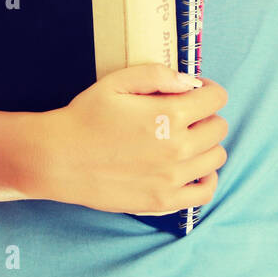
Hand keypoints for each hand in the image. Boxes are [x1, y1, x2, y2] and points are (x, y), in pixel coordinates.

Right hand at [38, 63, 227, 215]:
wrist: (58, 159)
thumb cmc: (85, 117)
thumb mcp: (117, 82)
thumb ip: (158, 75)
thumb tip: (191, 82)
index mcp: (169, 114)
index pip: (216, 99)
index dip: (209, 90)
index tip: (196, 92)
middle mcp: (178, 147)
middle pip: (219, 128)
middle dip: (207, 116)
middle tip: (186, 116)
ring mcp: (172, 178)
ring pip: (216, 158)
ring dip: (207, 145)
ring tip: (186, 141)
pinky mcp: (163, 201)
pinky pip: (205, 191)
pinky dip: (206, 178)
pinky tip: (192, 169)